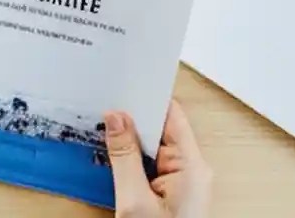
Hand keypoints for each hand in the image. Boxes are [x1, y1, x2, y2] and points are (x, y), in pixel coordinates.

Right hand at [105, 101, 212, 217]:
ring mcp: (181, 184)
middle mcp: (191, 172)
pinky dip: (130, 165)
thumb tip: (116, 119)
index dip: (145, 102)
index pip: (171, 116)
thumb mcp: (134, 200)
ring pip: (150, 151)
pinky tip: (112, 167)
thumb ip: (124, 157)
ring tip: (102, 144)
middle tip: (102, 121)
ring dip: (127, 148)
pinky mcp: (170, 196)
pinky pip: (149, 168)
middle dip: (130, 125)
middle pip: (159, 132)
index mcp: (192, 167)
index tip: (119, 95)